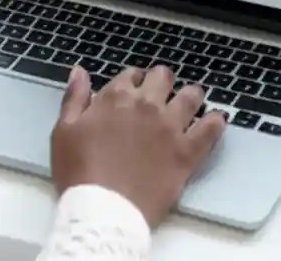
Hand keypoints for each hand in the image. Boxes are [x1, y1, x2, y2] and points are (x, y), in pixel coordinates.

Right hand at [51, 65, 224, 226]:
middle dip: (162, 82)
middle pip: (163, 77)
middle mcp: (146, 105)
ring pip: (191, 96)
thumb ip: (74, 97)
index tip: (133, 91)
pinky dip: (216, 122)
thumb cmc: (78, 171)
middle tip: (161, 96)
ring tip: (190, 104)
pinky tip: (216, 121)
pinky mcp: (187, 151)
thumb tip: (79, 71)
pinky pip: (210, 128)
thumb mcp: (64, 130)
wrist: (103, 209)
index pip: (131, 75)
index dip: (133, 81)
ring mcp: (170, 126)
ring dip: (191, 96)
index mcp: (115, 98)